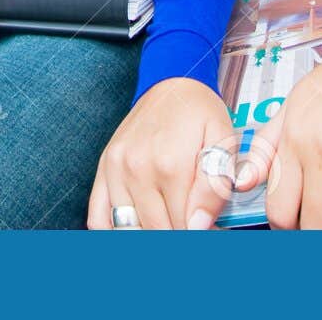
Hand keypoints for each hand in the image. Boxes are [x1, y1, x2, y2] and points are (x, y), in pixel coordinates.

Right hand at [88, 78, 248, 229]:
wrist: (171, 81)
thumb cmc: (200, 113)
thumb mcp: (223, 141)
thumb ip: (215, 185)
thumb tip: (198, 226)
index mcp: (170, 165)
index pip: (184, 228)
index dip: (200, 237)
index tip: (211, 235)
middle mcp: (137, 169)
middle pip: (156, 232)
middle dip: (178, 239)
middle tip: (193, 231)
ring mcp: (115, 170)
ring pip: (127, 231)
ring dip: (149, 238)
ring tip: (168, 228)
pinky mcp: (103, 169)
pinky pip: (98, 218)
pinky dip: (113, 234)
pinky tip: (136, 231)